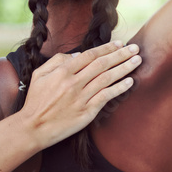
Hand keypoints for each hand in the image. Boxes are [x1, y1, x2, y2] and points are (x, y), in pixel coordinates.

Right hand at [20, 41, 140, 144]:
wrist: (33, 128)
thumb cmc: (36, 100)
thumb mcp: (39, 74)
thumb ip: (58, 60)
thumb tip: (78, 54)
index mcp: (63, 72)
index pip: (90, 55)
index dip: (107, 48)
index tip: (120, 43)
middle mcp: (73, 83)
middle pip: (102, 64)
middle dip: (121, 54)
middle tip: (135, 48)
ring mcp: (81, 98)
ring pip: (107, 79)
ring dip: (124, 68)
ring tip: (137, 61)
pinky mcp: (87, 112)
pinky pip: (106, 97)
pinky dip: (119, 88)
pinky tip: (130, 81)